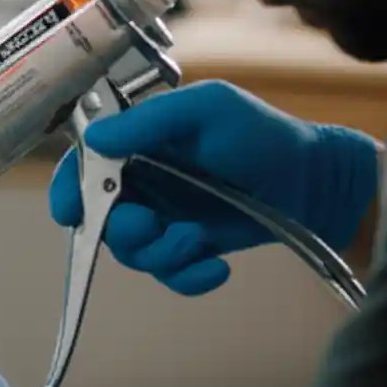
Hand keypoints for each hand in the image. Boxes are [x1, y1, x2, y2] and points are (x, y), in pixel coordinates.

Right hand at [49, 79, 379, 295]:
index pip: (85, 164)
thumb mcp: (208, 109)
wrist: (317, 181)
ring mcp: (165, 217)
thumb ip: (150, 120)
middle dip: (119, 228)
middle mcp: (144, 182)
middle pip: (100, 217)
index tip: (70, 211)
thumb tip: (95, 139)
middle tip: (148, 224)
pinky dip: (187, 277)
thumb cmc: (263, 134)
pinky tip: (216, 267)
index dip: (69, 188)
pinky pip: (169, 275)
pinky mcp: (190, 248)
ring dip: (159, 253)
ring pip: (131, 251)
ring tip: (195, 241)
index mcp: (138, 143)